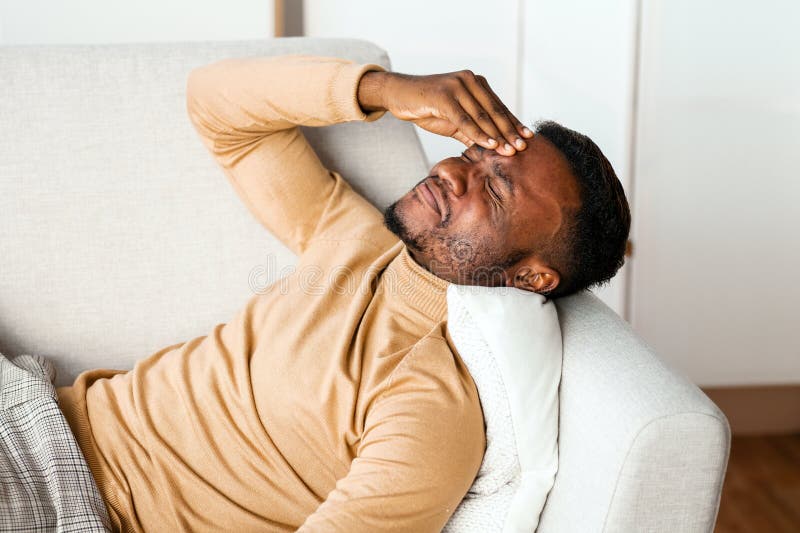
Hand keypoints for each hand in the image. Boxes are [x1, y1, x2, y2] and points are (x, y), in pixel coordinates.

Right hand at [357, 70, 532, 154]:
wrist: (398, 95)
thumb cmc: (426, 107)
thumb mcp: (453, 121)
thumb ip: (471, 130)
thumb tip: (490, 147)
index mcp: (475, 83)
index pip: (498, 106)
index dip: (513, 123)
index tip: (526, 138)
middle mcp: (469, 80)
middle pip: (494, 110)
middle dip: (509, 131)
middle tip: (523, 147)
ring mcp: (456, 86)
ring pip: (482, 115)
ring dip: (497, 135)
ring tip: (510, 150)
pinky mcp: (443, 95)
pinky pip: (465, 119)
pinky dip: (478, 133)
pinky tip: (490, 144)